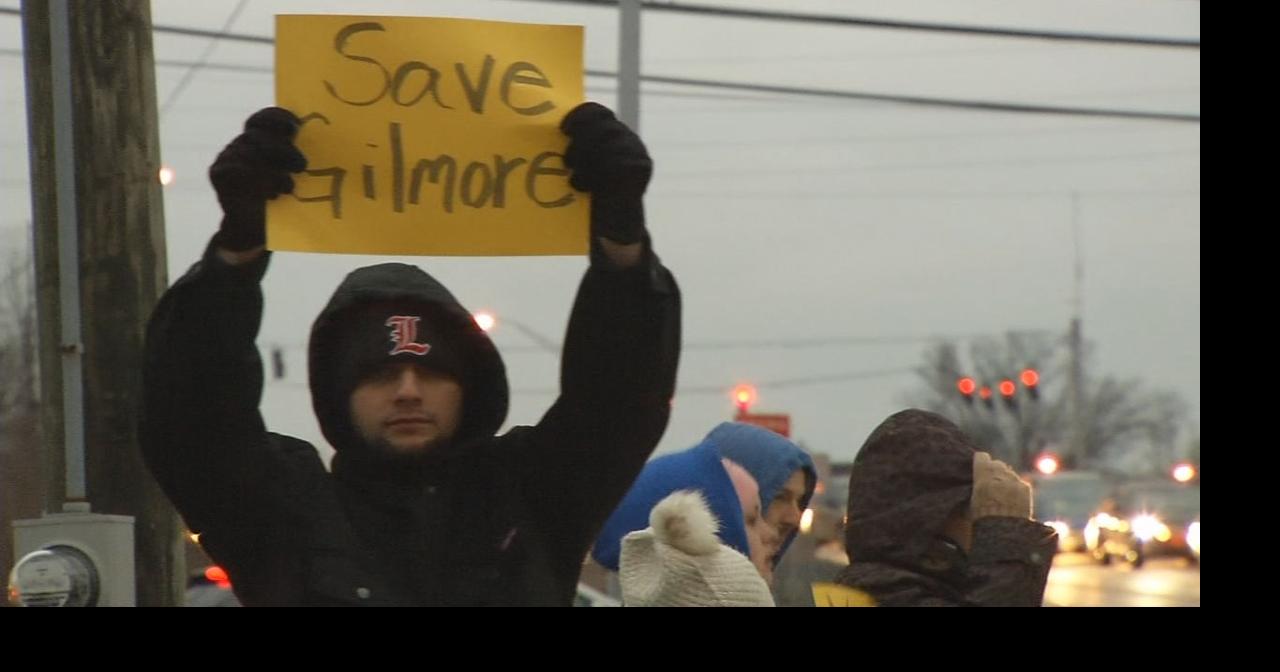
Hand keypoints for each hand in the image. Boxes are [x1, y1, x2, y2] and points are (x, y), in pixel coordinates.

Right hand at [208, 107, 306, 251]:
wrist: (255, 228)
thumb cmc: (281, 198)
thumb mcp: (295, 175)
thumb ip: (302, 159)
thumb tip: (337, 147)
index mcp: (262, 137)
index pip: (266, 118)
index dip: (279, 118)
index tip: (296, 127)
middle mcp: (243, 142)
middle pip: (257, 133)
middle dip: (282, 148)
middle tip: (301, 166)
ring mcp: (228, 155)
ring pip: (247, 152)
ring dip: (271, 171)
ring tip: (288, 188)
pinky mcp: (218, 172)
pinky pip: (235, 169)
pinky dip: (254, 180)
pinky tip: (269, 194)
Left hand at [560, 102, 651, 244]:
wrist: (615, 223)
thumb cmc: (592, 191)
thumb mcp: (582, 166)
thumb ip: (573, 149)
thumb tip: (538, 138)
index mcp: (610, 129)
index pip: (596, 112)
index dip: (578, 117)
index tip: (562, 129)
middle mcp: (626, 137)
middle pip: (602, 127)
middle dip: (581, 142)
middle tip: (566, 162)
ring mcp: (636, 151)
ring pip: (609, 146)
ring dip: (587, 163)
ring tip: (575, 182)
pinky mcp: (641, 168)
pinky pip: (618, 165)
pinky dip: (598, 177)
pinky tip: (586, 189)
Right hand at [970, 452, 1031, 519]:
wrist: (1004, 529)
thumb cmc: (982, 518)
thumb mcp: (971, 500)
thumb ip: (976, 486)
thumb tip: (976, 484)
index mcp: (983, 474)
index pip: (982, 456)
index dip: (980, 462)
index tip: (979, 467)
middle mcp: (1000, 473)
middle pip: (997, 464)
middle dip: (994, 471)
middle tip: (991, 482)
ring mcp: (1014, 479)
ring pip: (1009, 473)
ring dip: (1005, 479)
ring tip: (1002, 494)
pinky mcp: (1025, 487)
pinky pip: (1019, 482)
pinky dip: (1015, 488)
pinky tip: (1012, 500)